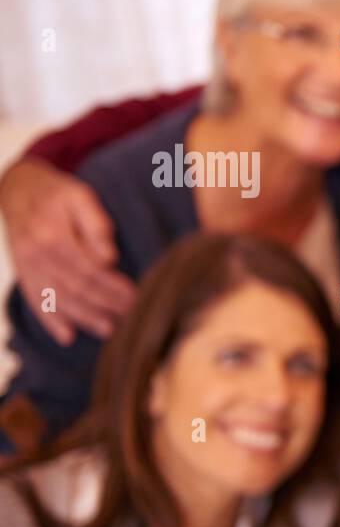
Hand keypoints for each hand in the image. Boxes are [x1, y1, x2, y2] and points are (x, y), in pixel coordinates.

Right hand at [0, 159, 135, 344]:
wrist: (17, 189)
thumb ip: (95, 223)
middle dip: (104, 303)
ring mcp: (26, 266)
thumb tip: (109, 257)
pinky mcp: (23, 273)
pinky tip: (68, 337)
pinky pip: (35, 300)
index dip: (112, 284)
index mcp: (52, 234)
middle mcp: (36, 253)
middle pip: (75, 286)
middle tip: (130, 315)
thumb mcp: (80, 196)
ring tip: (109, 330)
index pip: (88, 267)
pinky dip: (51, 321)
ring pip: (57, 297)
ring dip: (84, 317)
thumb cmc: (58, 193)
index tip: (135, 295)